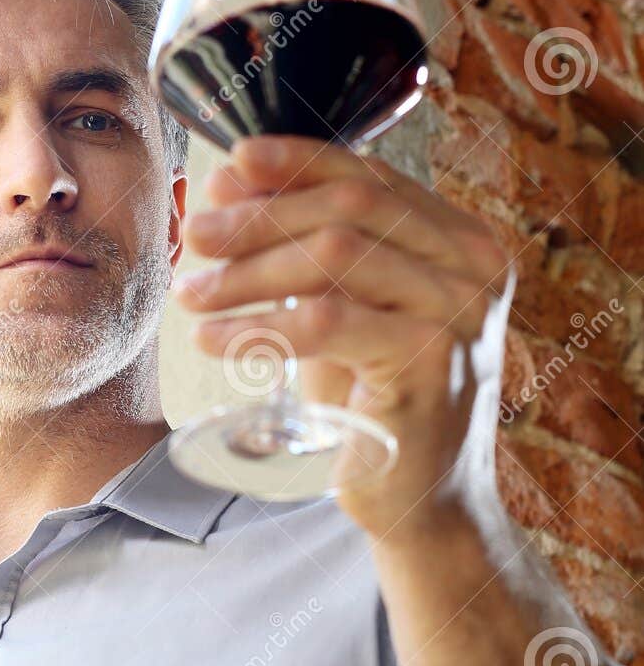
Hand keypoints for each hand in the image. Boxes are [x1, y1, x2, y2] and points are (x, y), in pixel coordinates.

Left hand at [171, 133, 517, 543]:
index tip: (230, 165)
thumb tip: (227, 181)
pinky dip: (260, 328)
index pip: (372, 177)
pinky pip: (327, 324)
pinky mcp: (430, 366)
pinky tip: (214, 342)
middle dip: (261, 217)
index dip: (297, 163)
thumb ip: (302, 246)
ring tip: (192, 294)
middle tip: (195, 236)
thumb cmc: (374, 402)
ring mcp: (460, 315)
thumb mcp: (341, 309)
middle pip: (350, 209)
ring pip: (335, 259)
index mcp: (461, 242)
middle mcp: (473, 269)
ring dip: (249, 273)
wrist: (422, 503)